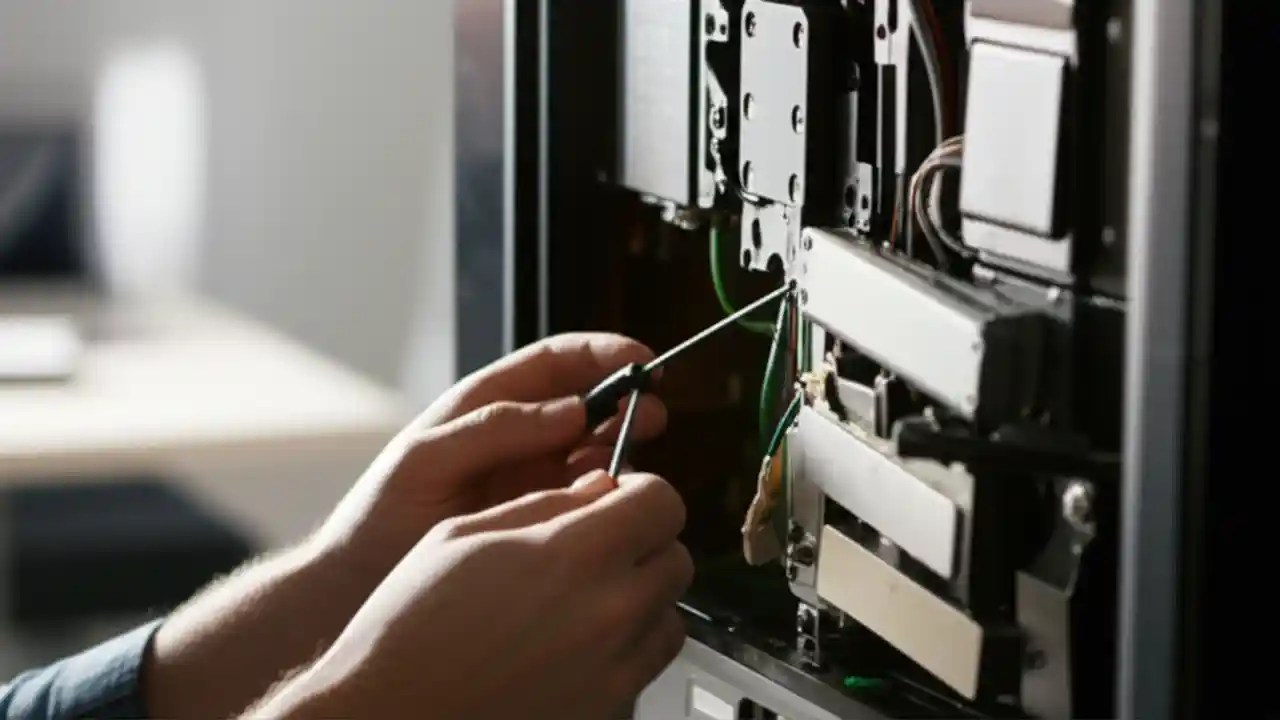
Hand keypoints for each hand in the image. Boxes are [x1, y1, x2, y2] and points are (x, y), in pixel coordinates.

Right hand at [258, 471, 692, 719]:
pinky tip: (580, 641)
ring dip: (642, 596)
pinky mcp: (610, 707)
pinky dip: (630, 645)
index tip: (620, 497)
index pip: (663, 502)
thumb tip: (598, 489)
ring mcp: (616, 668)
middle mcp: (610, 611)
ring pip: (670, 613)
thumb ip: (543, 506)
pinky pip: (648, 662)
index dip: (643, 491)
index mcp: (575, 555)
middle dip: (645, 543)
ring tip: (586, 598)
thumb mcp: (463, 536)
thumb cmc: (410, 629)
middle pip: (676, 558)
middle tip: (600, 546)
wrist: (393, 716)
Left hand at [314, 333, 667, 585]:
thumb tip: (570, 409)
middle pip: (587, 403)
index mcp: (488, 405)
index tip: (641, 360)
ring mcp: (531, 477)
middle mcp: (517, 436)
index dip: (602, 354)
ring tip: (632, 463)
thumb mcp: (426, 459)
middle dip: (626, 402)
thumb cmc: (380, 515)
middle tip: (654, 416)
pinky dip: (607, 493)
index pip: (555, 362)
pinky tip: (611, 501)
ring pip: (594, 450)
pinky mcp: (540, 517)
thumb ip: (495, 429)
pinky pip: (586, 496)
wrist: (360, 585)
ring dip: (622, 448)